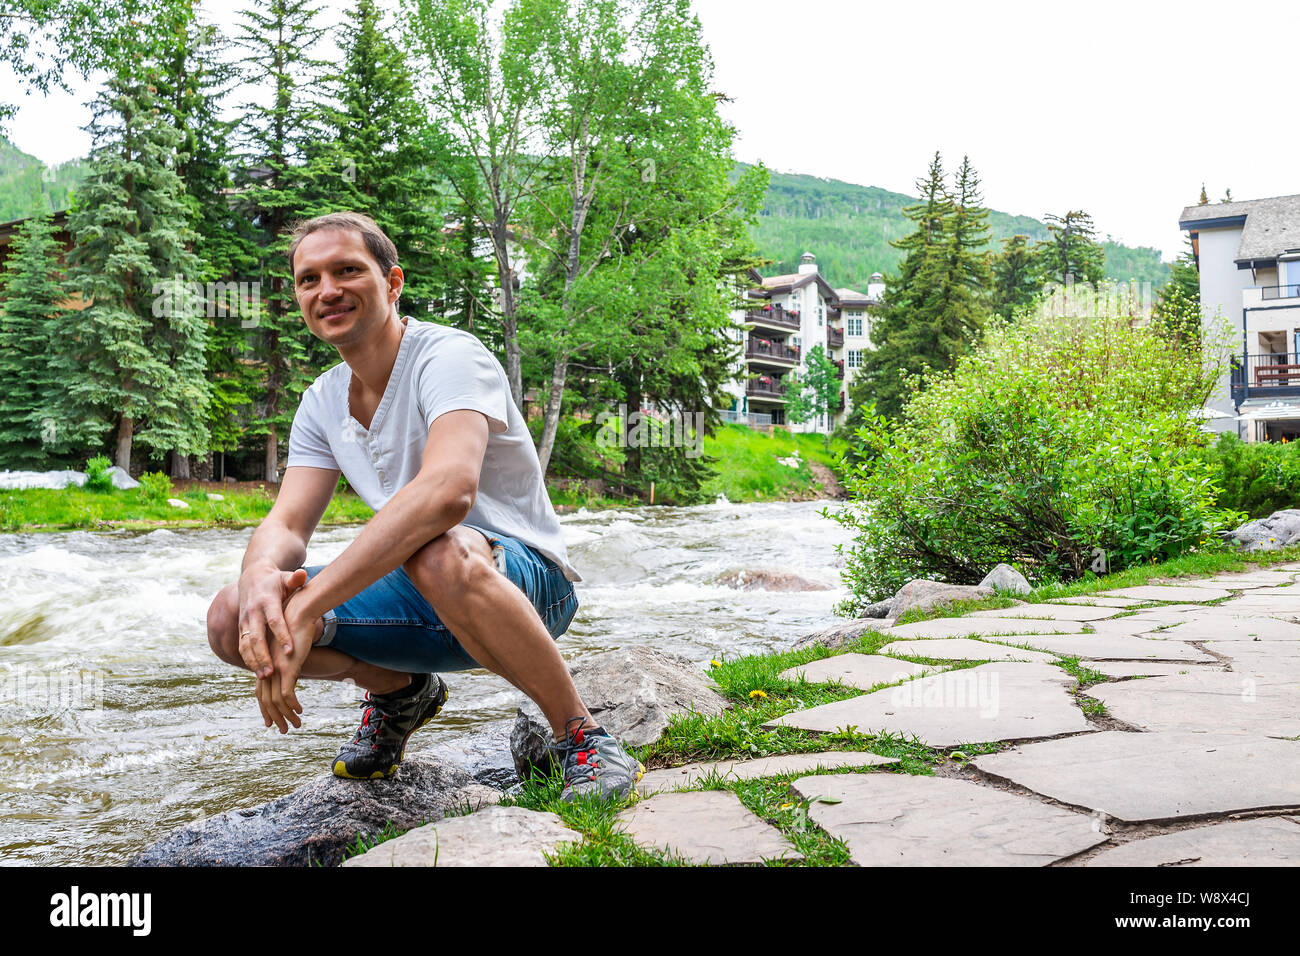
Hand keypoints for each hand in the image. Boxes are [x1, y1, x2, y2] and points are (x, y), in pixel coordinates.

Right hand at [237, 566, 308, 679]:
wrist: (252, 578)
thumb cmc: (276, 581)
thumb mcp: (285, 578)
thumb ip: (295, 579)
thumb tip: (302, 574)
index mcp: (267, 601)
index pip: (275, 621)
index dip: (282, 636)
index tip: (290, 651)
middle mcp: (253, 613)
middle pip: (257, 637)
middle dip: (264, 656)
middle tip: (272, 673)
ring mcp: (245, 621)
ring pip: (246, 645)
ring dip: (254, 662)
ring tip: (264, 677)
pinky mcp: (241, 628)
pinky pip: (242, 646)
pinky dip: (248, 660)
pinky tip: (257, 673)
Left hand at [256, 587, 318, 732]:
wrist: (298, 611)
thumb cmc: (295, 625)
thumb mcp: (289, 644)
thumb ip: (288, 657)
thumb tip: (292, 665)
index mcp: (265, 664)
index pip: (260, 692)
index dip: (264, 708)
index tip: (270, 721)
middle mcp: (267, 668)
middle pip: (265, 700)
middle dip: (274, 718)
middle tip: (283, 730)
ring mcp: (276, 669)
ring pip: (276, 701)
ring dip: (285, 716)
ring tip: (294, 726)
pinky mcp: (287, 668)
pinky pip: (287, 694)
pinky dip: (292, 705)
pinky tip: (300, 710)